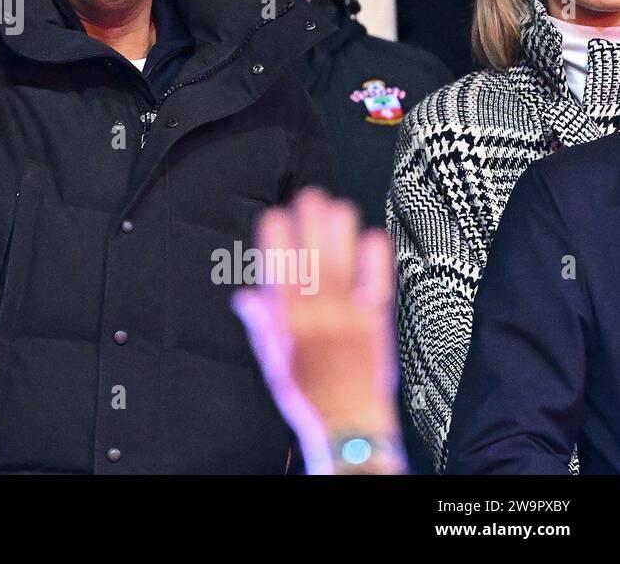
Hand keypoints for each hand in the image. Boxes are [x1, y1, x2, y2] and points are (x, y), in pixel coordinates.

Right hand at [232, 188, 400, 471]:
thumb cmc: (308, 396)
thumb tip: (245, 297)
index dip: (275, 242)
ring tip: (337, 206)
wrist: (349, 425)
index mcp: (288, 324)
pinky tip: (373, 236)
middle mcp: (317, 316)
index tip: (274, 215)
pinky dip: (375, 261)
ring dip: (340, 235)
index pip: (278, 272)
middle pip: (312, 261)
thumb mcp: (273, 362)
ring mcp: (348, 318)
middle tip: (309, 196)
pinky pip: (377, 286)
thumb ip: (262, 325)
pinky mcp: (376, 324)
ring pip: (342, 266)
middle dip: (309, 226)